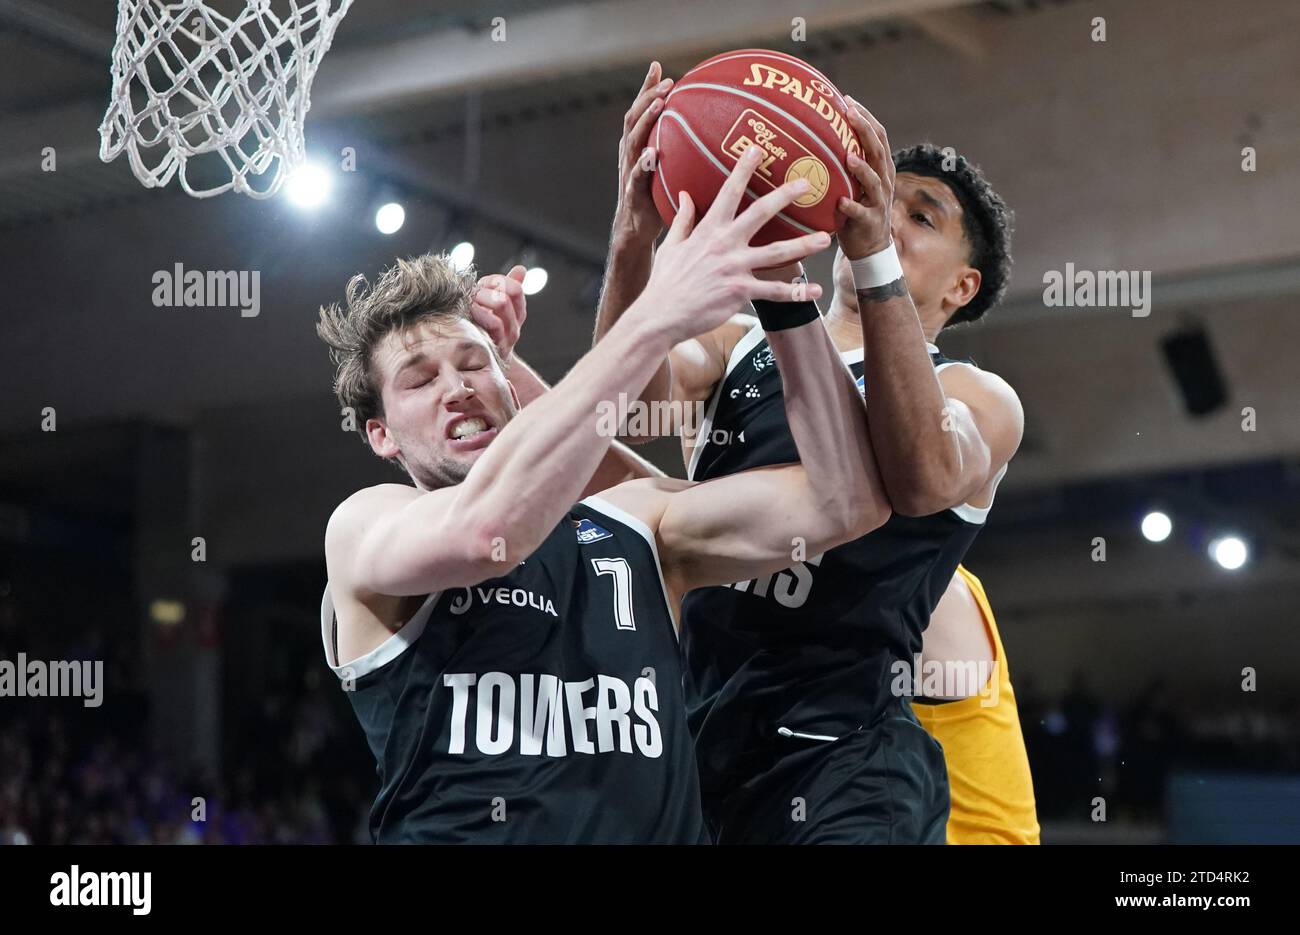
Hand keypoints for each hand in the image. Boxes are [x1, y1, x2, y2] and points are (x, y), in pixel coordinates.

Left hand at [470, 265, 527, 359]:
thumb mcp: (494, 304)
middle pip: (506, 296)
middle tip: (473, 294)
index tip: (483, 285)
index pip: (515, 289)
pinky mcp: (495, 347)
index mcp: (518, 313)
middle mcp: (515, 326)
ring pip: (501, 304)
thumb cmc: (483, 326)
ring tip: (470, 303)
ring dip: (481, 299)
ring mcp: (506, 338)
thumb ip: (506, 287)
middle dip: (486, 291)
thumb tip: (521, 269)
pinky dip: (479, 313)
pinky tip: (468, 312)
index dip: (497, 282)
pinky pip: (492, 325)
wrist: (478, 359)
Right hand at [612, 62, 673, 247]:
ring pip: (633, 140)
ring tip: (659, 104)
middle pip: (634, 117)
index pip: (639, 111)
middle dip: (647, 96)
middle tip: (666, 81)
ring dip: (645, 120)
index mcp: (637, 146)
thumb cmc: (657, 200)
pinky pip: (637, 176)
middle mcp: (631, 154)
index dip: (646, 88)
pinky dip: (643, 163)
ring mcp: (629, 172)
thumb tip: (713, 138)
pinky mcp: (633, 193)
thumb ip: (681, 153)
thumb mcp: (669, 172)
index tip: (658, 66)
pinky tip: (652, 153)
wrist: (636, 233)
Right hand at [635, 146, 829, 345]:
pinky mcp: (740, 292)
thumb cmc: (665, 282)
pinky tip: (814, 291)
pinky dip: (796, 293)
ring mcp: (734, 268)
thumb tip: (686, 195)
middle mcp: (724, 244)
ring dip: (803, 245)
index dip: (743, 169)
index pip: (728, 192)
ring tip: (824, 239)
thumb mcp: (671, 245)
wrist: (661, 314)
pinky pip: (774, 292)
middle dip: (785, 196)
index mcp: (708, 229)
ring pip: (777, 253)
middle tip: (807, 185)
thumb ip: (683, 219)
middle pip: (760, 213)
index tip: (757, 150)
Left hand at [836, 96, 895, 259]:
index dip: (865, 116)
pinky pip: (861, 213)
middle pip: (878, 150)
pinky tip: (840, 201)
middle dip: (865, 130)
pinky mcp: (870, 222)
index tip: (848, 100)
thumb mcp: (851, 182)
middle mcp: (883, 180)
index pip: (878, 135)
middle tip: (850, 114)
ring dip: (862, 168)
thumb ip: (841, 162)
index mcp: (880, 167)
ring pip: (874, 180)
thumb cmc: (854, 208)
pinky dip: (851, 206)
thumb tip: (812, 137)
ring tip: (848, 156)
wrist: (869, 246)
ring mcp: (878, 201)